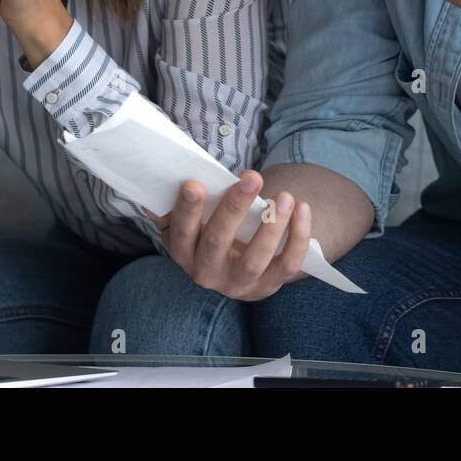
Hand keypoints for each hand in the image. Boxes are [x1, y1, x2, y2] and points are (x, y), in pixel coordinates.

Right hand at [145, 171, 311, 301]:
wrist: (236, 264)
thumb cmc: (211, 228)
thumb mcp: (191, 220)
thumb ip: (176, 206)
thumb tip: (157, 190)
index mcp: (184, 252)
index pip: (181, 233)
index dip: (186, 211)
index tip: (194, 183)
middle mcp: (208, 273)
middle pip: (217, 243)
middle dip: (234, 208)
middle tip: (252, 176)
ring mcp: (240, 283)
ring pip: (255, 259)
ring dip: (271, 226)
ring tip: (284, 196)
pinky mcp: (269, 285)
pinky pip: (288, 265)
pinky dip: (299, 238)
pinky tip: (302, 209)